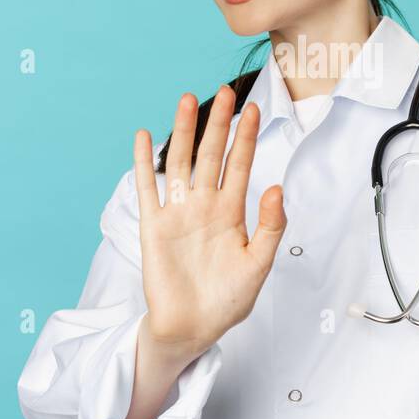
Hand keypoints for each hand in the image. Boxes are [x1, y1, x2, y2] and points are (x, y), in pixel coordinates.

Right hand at [132, 86, 286, 363]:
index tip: (255, 109)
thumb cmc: (227, 300)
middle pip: (211, 155)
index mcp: (231, 213)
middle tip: (225, 91)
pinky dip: (144, 162)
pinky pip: (148, 188)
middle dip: (218, 124)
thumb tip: (275, 187)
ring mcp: (178, 213)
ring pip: (180, 162)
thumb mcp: (258, 264)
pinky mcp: (154, 226)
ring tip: (187, 100)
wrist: (193, 327)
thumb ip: (270, 226)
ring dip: (183, 132)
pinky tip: (143, 135)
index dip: (247, 137)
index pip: (240, 165)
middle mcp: (205, 206)